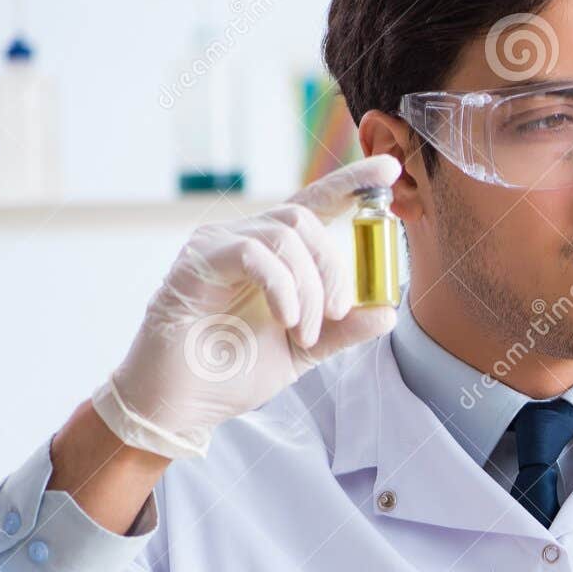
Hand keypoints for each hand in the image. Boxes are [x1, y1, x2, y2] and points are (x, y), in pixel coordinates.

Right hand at [91, 155, 401, 460]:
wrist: (182, 403)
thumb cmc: (232, 371)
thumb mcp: (302, 351)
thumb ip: (342, 331)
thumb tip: (387, 312)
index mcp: (271, 254)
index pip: (315, 204)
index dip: (351, 183)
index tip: (390, 168)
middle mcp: (243, 239)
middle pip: (304, 219)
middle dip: (333, 268)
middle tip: (335, 315)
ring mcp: (217, 246)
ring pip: (285, 234)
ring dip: (309, 287)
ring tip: (302, 332)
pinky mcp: (198, 263)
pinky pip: (254, 254)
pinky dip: (282, 287)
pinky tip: (285, 321)